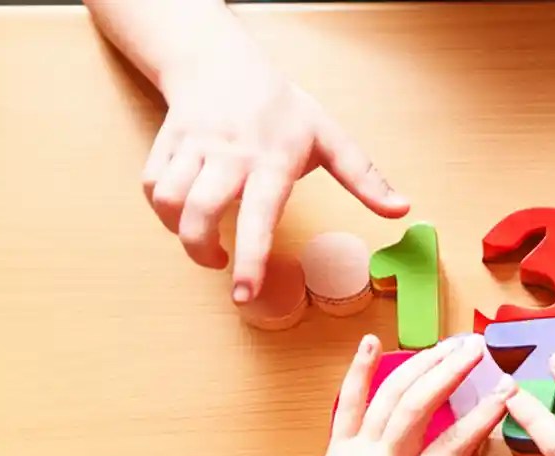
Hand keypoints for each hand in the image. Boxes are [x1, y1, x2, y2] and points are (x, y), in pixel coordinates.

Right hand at [146, 40, 409, 300]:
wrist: (222, 64)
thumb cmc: (283, 108)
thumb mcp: (331, 137)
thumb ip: (365, 178)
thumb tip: (402, 209)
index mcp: (273, 159)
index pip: (259, 215)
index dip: (250, 258)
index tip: (245, 293)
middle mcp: (229, 154)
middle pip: (199, 210)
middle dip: (202, 252)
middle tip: (229, 278)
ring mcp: (194, 147)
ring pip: (170, 199)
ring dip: (181, 233)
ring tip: (207, 247)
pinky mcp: (167, 143)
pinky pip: (152, 185)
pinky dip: (163, 211)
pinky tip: (186, 218)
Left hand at [269, 334, 515, 455]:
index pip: (452, 447)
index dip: (482, 417)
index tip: (505, 391)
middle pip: (419, 406)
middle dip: (450, 371)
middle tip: (477, 348)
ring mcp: (357, 451)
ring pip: (390, 396)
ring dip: (419, 364)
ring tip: (447, 343)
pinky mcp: (337, 448)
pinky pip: (349, 402)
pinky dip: (359, 370)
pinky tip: (370, 342)